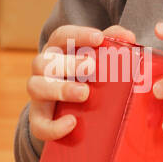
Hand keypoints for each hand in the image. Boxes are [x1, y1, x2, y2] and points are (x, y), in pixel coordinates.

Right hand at [26, 23, 136, 143]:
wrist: (68, 109)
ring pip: (35, 87)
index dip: (78, 35)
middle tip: (91, 67)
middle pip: (42, 61)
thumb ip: (112, 44)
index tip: (99, 38)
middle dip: (67, 63)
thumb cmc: (86, 76)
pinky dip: (53, 126)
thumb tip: (128, 37)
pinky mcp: (39, 119)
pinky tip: (72, 123)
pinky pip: (38, 124)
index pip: (60, 36)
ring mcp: (39, 95)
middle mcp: (42, 70)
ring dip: (59, 89)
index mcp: (56, 51)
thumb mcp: (98, 58)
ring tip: (84, 93)